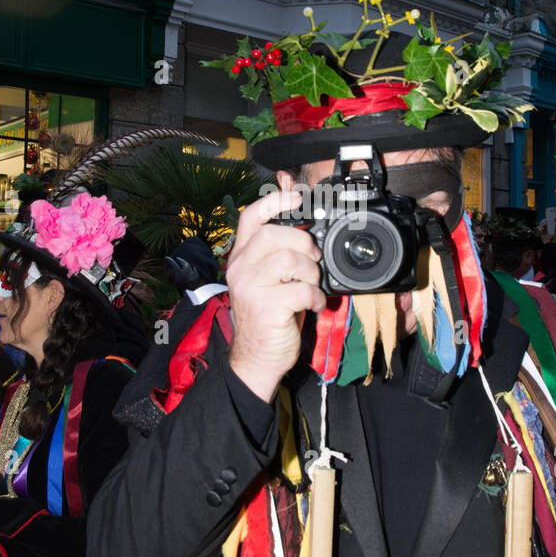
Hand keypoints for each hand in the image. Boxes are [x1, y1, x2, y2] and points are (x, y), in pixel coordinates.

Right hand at [225, 187, 326, 403]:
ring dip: (311, 273)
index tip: (296, 197)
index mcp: (241, 258)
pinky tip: (311, 305)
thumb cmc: (269, 317)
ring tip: (309, 287)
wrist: (257, 358)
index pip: (251, 217)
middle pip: (274, 234)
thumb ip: (280, 255)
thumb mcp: (270, 281)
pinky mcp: (265, 307)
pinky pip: (301, 290)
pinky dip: (315, 297)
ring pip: (290, 259)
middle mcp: (240, 269)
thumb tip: (305, 228)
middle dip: (303, 244)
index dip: (274, 201)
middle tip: (312, 262)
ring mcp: (250, 287)